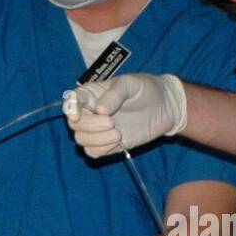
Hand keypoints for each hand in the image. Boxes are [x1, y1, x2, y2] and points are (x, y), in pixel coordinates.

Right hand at [63, 73, 186, 157]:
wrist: (165, 107)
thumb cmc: (146, 89)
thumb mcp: (130, 84)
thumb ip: (113, 95)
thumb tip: (98, 110)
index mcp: (91, 93)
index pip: (70, 101)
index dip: (70, 109)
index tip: (78, 114)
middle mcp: (90, 112)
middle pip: (74, 124)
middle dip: (89, 126)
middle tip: (111, 122)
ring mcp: (98, 130)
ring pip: (81, 140)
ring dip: (97, 139)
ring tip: (118, 133)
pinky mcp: (107, 144)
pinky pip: (93, 152)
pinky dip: (102, 149)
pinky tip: (118, 141)